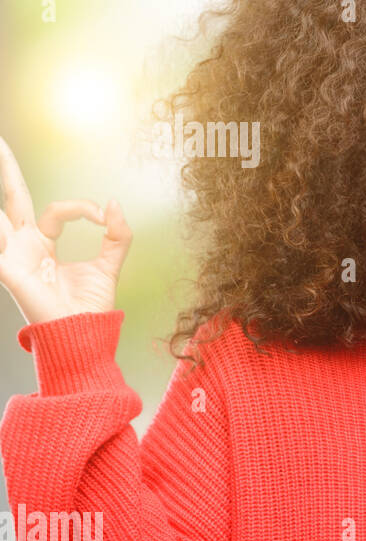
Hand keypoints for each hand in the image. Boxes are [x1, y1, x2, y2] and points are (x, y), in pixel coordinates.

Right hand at [0, 135, 131, 325]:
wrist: (83, 336)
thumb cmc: (90, 308)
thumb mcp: (109, 266)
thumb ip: (116, 236)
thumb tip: (114, 202)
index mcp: (43, 243)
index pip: (55, 211)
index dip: (80, 208)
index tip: (101, 216)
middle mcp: (24, 246)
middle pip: (12, 200)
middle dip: (7, 171)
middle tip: (1, 141)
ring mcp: (13, 257)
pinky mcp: (9, 271)